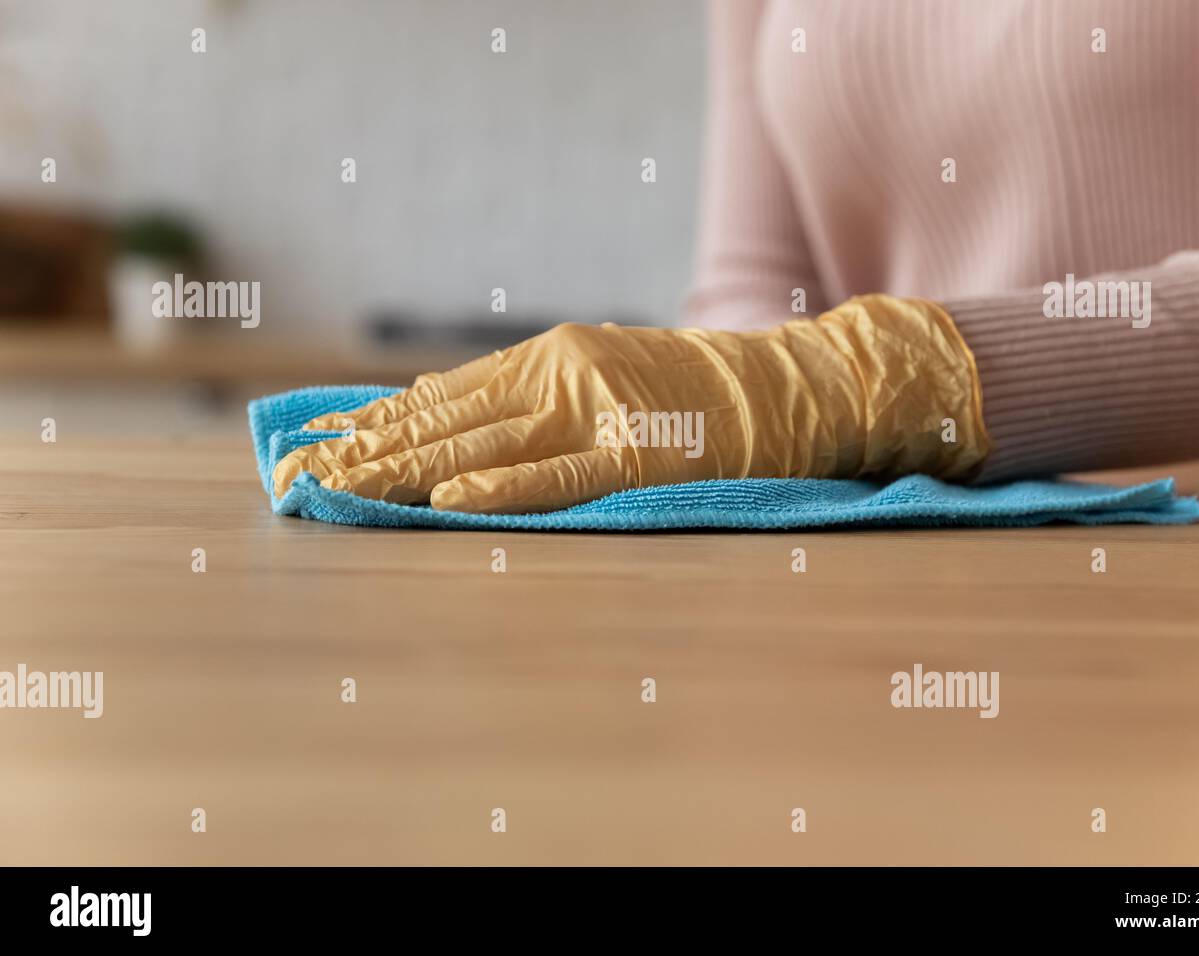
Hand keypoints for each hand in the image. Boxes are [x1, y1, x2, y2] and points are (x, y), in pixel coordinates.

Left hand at [272, 295, 990, 512]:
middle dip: (366, 451)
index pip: (439, 396)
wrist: (784, 385)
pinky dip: (505, 488)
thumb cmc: (687, 394)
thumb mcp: (596, 378)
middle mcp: (558, 374)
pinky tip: (451, 502)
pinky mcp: (642, 452)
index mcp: (544, 358)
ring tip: (341, 489)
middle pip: (446, 419)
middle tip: (295, 476)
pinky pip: (563, 475)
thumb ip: (522, 396)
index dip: (371, 425)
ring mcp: (599, 410)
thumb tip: (433, 411)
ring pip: (486, 444)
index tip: (309, 451)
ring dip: (408, 470)